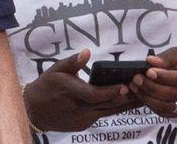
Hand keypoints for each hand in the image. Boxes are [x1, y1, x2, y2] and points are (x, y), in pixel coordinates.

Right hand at [24, 49, 139, 131]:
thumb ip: (72, 61)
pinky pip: (102, 115)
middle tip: (143, 89)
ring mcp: (82, 119)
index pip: (95, 94)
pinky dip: (114, 108)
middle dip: (127, 98)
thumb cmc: (46, 86)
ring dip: (125, 105)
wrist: (33, 110)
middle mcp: (78, 108)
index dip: (111, 92)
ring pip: (109, 112)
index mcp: (70, 91)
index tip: (126, 86)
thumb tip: (87, 52)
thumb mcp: (55, 70)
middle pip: (107, 105)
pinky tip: (125, 102)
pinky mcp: (84, 125)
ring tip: (142, 96)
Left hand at [130, 47, 176, 118]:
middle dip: (150, 87)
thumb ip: (165, 58)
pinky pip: (164, 112)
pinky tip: (141, 94)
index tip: (148, 72)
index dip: (162, 76)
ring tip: (135, 87)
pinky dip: (150, 105)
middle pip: (171, 94)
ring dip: (147, 97)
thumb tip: (151, 61)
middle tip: (136, 79)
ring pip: (166, 106)